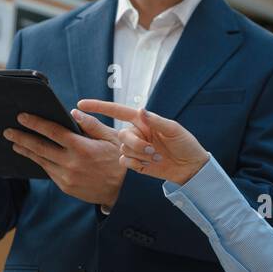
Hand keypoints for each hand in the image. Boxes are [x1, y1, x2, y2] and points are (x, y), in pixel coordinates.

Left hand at [1, 109, 126, 206]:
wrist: (124, 191)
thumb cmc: (119, 160)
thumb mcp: (111, 139)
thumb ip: (91, 125)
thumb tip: (73, 113)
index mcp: (82, 148)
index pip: (53, 132)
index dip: (36, 123)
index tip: (22, 117)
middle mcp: (71, 163)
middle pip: (40, 148)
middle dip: (22, 138)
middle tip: (8, 131)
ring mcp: (67, 177)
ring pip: (41, 161)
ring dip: (26, 151)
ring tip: (15, 143)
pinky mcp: (66, 187)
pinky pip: (49, 172)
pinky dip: (40, 162)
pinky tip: (34, 156)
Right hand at [75, 99, 209, 185]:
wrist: (191, 167)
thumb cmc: (185, 143)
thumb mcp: (174, 130)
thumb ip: (156, 120)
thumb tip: (141, 110)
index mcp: (143, 121)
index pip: (117, 111)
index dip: (99, 107)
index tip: (81, 104)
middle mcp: (137, 133)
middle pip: (122, 135)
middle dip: (136, 144)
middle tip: (153, 150)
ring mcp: (135, 148)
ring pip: (123, 149)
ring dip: (139, 154)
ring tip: (157, 157)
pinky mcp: (136, 162)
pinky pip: (125, 161)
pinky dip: (135, 163)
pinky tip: (149, 164)